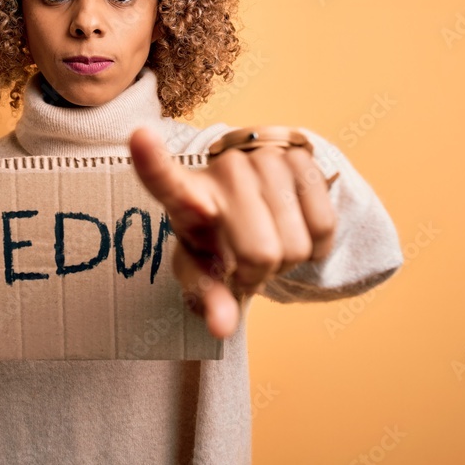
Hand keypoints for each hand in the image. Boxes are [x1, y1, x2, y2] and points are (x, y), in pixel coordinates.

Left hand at [129, 127, 336, 339]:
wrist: (251, 199)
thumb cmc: (214, 240)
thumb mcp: (201, 269)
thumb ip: (208, 298)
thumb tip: (223, 328)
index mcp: (183, 194)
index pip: (164, 178)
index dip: (152, 161)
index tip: (140, 136)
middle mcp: (223, 166)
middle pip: (260, 253)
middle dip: (260, 271)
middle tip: (245, 260)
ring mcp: (263, 155)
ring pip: (295, 244)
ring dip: (288, 258)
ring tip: (268, 239)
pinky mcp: (300, 153)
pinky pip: (324, 225)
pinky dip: (315, 244)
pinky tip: (295, 228)